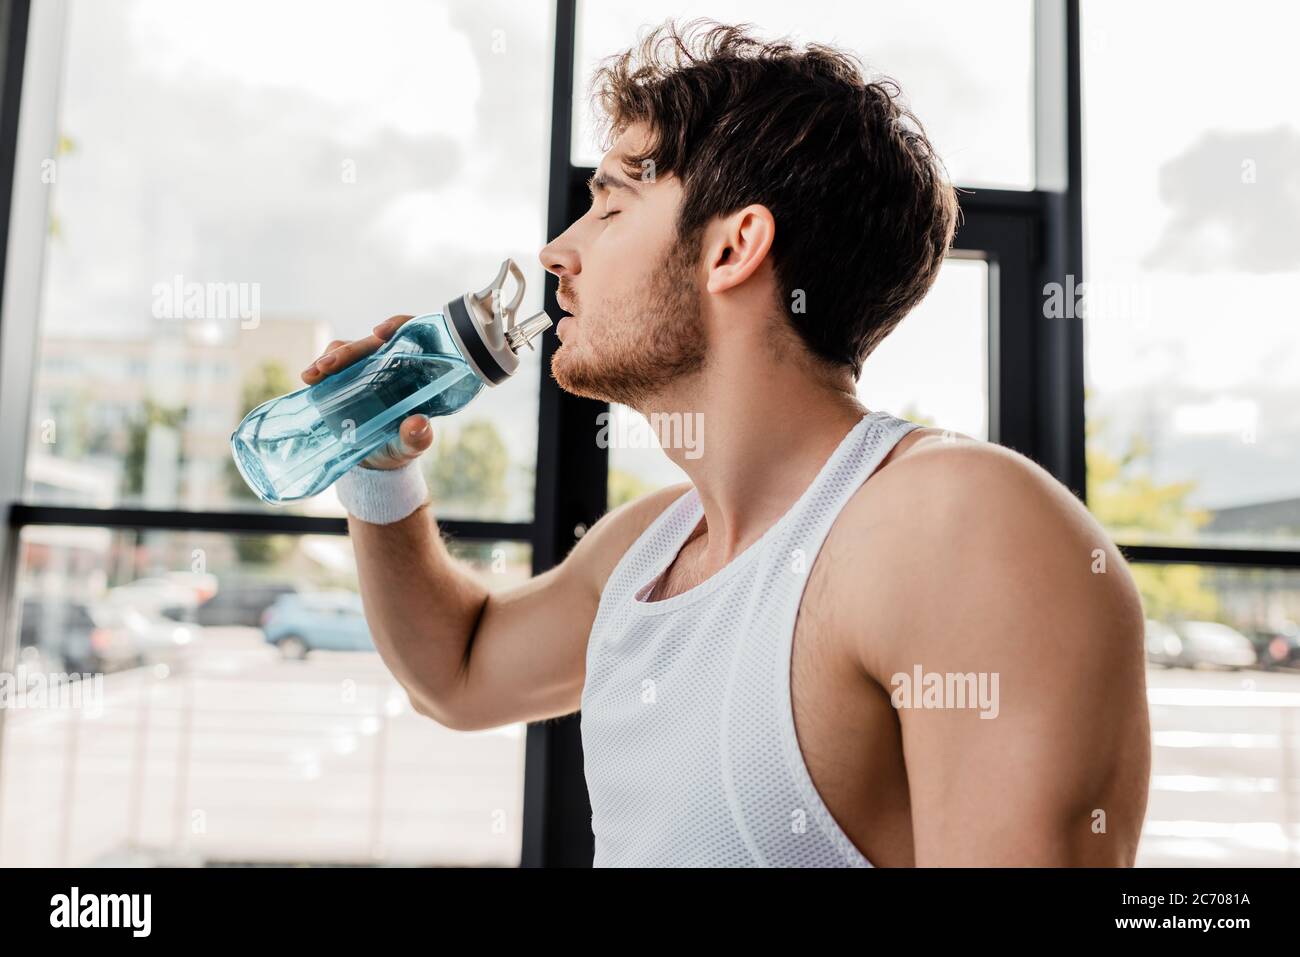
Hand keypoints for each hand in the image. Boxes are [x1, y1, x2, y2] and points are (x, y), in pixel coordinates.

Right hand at [300, 315, 434, 470]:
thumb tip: (418, 423)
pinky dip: (320, 367)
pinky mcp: (347, 375)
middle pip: (375, 343)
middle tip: (329, 365)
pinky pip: (334, 363)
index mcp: (418, 372)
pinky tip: (309, 378)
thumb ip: (417, 438)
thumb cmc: (402, 446)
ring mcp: (368, 368)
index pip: (415, 335)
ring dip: (332, 357)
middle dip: (351, 350)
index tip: (379, 332)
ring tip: (315, 374)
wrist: (378, 460)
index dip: (399, 326)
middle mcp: (394, 364)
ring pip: (351, 349)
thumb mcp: (411, 446)